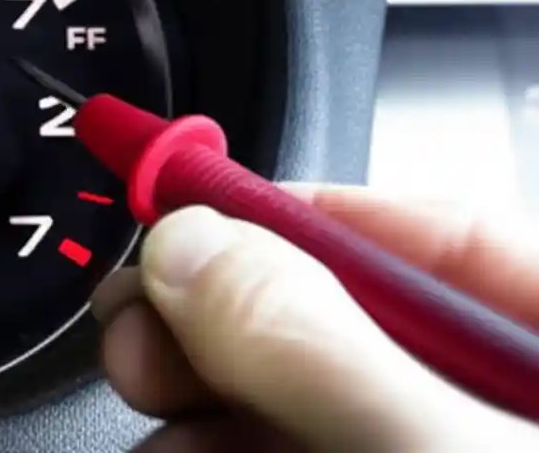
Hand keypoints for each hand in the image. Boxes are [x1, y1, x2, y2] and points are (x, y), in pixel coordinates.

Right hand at [98, 185, 538, 450]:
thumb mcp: (433, 452)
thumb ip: (313, 344)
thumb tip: (193, 247)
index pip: (446, 238)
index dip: (309, 211)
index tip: (196, 210)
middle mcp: (503, 411)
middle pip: (350, 323)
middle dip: (223, 315)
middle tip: (136, 321)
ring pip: (305, 403)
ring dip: (200, 392)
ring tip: (141, 401)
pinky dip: (218, 451)